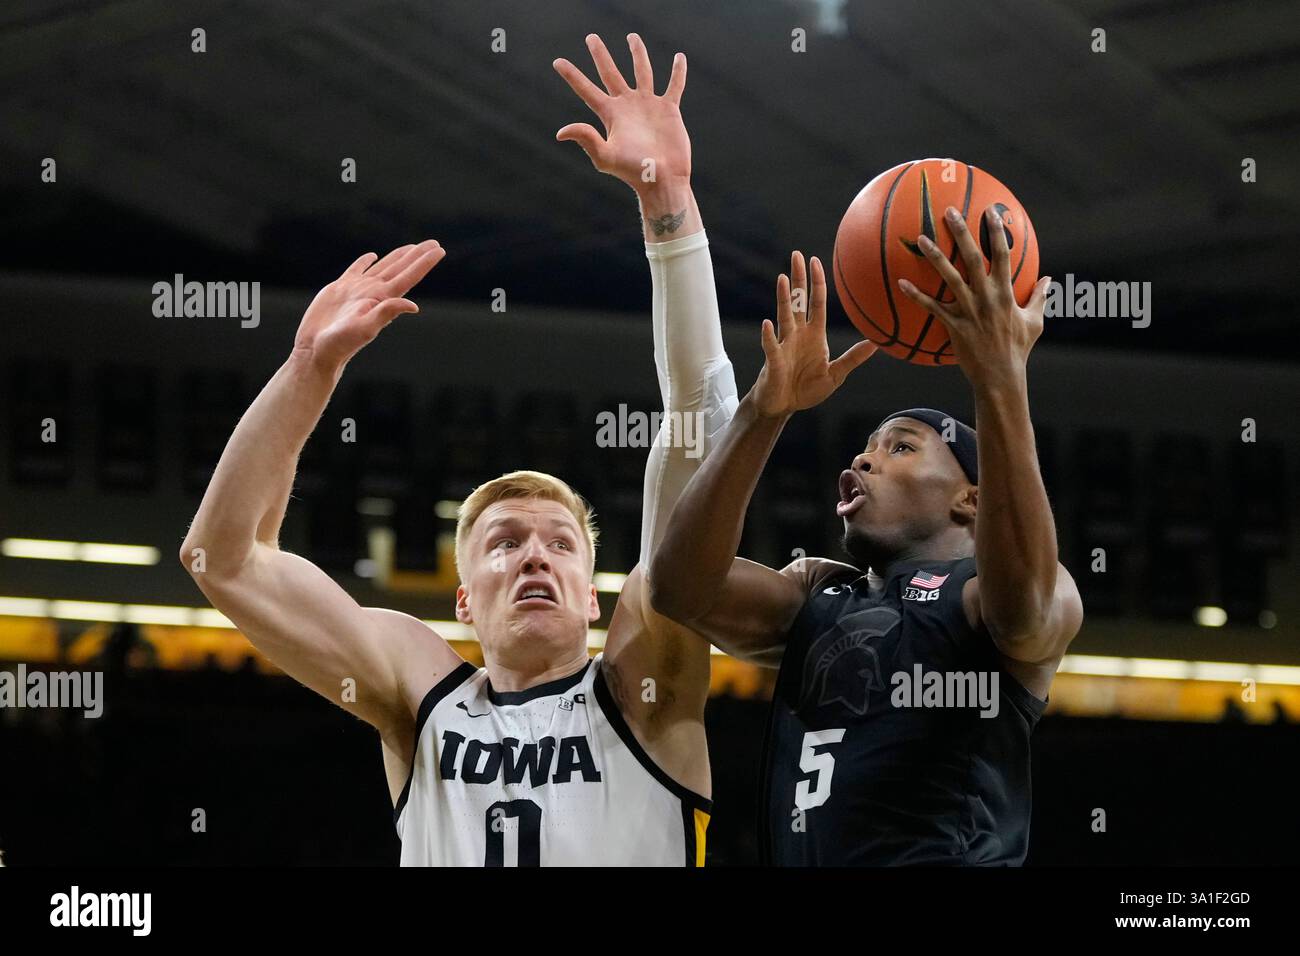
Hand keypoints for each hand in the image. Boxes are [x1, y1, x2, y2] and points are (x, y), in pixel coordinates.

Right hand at [294, 240, 443, 372]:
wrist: (317, 349)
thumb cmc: (341, 343)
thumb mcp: (366, 328)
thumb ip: (387, 313)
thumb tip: (414, 306)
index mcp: (383, 299)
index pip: (409, 277)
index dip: (424, 263)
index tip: (440, 250)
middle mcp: (374, 293)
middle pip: (401, 269)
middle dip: (417, 255)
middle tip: (434, 242)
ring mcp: (358, 289)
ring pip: (383, 267)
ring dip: (398, 256)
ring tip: (412, 247)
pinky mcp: (340, 288)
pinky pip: (356, 269)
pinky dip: (365, 261)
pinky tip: (373, 256)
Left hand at [553, 33, 689, 193]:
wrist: (662, 179)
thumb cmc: (633, 172)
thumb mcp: (605, 157)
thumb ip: (586, 140)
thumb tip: (560, 132)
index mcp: (611, 115)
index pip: (587, 90)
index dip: (572, 76)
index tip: (557, 62)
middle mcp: (627, 106)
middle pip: (610, 73)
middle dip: (601, 55)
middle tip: (591, 37)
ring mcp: (648, 106)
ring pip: (642, 72)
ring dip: (637, 54)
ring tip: (632, 37)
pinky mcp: (668, 110)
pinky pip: (674, 86)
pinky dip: (678, 72)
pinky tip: (680, 57)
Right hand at [752, 252, 876, 418]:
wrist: (784, 405)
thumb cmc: (807, 389)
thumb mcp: (835, 374)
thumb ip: (853, 358)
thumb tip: (877, 344)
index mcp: (814, 335)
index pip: (816, 303)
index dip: (817, 282)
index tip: (816, 260)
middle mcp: (797, 335)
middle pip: (798, 300)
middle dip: (799, 278)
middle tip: (797, 254)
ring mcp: (784, 345)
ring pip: (784, 316)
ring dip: (784, 298)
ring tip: (783, 278)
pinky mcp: (774, 361)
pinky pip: (771, 346)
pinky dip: (768, 336)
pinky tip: (767, 324)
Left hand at [898, 204, 1050, 388]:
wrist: (1000, 376)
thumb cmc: (1018, 349)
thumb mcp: (1035, 322)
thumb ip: (1040, 298)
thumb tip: (1051, 280)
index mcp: (1006, 292)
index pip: (1002, 255)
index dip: (996, 232)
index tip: (989, 212)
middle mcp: (987, 296)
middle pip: (972, 258)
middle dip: (962, 232)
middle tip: (949, 212)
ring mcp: (969, 310)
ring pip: (949, 278)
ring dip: (935, 257)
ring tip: (921, 238)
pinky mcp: (954, 325)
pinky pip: (931, 307)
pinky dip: (916, 295)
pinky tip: (901, 282)